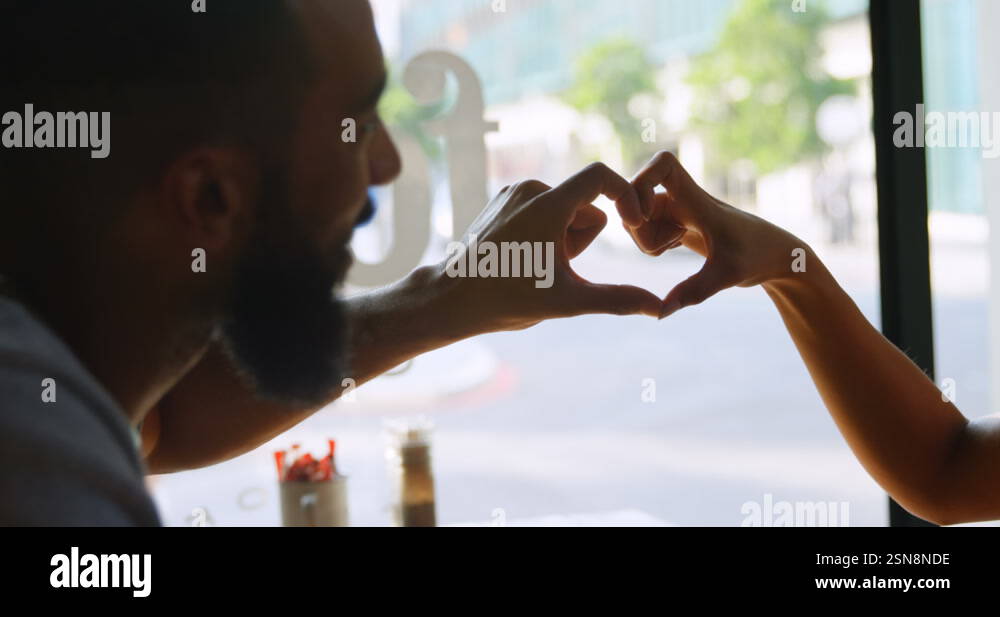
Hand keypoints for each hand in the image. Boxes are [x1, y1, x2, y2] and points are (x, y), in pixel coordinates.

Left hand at [432, 162, 662, 333]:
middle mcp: (529, 189)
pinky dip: (545, 232)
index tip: (633, 226)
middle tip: (555, 268)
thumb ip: (616, 299)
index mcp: (547, 204)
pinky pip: (542, 210)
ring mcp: (513, 193)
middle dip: (582, 238)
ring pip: (564, 210)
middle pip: (585, 204)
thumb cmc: (505, 299)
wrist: (451, 299)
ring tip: (536, 266)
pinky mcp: (502, 201)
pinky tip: (522, 258)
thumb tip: (659, 307)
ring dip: (564, 238)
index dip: (626, 196)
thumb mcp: (566, 300)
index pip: (600, 176)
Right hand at [628, 151, 812, 317]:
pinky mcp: (677, 225)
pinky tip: (673, 247)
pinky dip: (651, 243)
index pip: (664, 164)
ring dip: (645, 238)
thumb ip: (692, 292)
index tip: (645, 214)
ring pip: (637, 220)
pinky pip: (646, 230)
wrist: (775, 257)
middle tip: (666, 247)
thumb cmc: (757, 257)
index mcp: (696, 199)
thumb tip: (660, 313)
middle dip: (639, 228)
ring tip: (673, 247)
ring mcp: (678, 212)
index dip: (643, 180)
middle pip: (637, 200)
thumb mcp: (726, 275)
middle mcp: (683, 199)